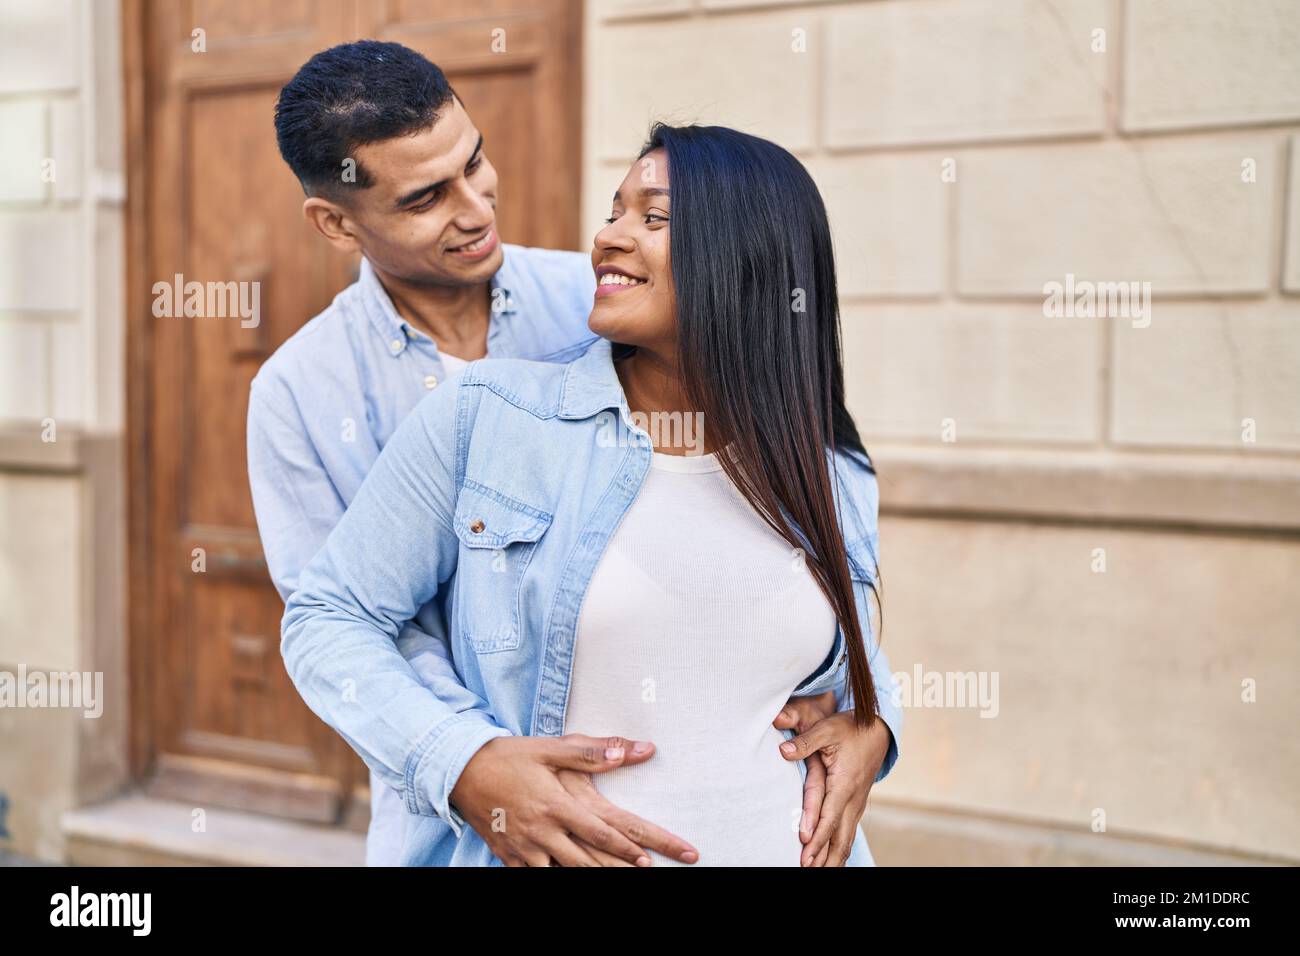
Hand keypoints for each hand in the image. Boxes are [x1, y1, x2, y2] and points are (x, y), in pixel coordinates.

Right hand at [450, 734, 699, 866]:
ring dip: (586, 875)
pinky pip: (532, 875)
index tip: (647, 859)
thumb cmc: (508, 756)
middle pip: (585, 861)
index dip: (625, 849)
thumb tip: (633, 749)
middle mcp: (542, 831)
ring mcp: (523, 847)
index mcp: (556, 805)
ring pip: (561, 872)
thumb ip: (591, 752)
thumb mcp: (550, 748)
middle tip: (641, 874)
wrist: (459, 770)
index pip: (599, 832)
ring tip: (609, 878)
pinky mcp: (507, 855)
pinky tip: (564, 875)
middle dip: (615, 870)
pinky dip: (550, 877)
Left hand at [774, 697, 890, 865]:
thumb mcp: (827, 729)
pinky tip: (831, 860)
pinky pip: (848, 833)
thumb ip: (805, 741)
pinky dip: (840, 849)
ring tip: (817, 872)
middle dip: (825, 859)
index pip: (830, 818)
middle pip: (840, 838)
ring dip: (833, 859)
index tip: (805, 857)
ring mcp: (857, 804)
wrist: (878, 729)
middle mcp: (854, 799)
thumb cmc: (850, 727)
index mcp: (845, 784)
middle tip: (807, 872)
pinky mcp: (857, 804)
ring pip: (846, 839)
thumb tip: (783, 751)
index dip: (817, 839)